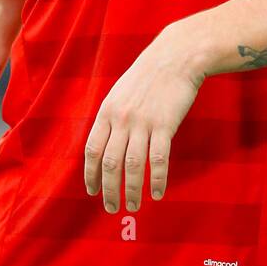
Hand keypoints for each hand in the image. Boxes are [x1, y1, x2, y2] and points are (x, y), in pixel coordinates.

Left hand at [84, 23, 205, 212]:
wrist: (175, 58)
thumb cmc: (147, 77)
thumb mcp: (119, 94)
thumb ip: (111, 118)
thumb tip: (104, 145)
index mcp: (107, 112)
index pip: (92, 151)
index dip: (91, 174)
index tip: (93, 191)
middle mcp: (121, 120)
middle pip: (110, 163)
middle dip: (109, 189)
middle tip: (112, 207)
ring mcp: (143, 123)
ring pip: (132, 166)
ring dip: (132, 190)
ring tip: (134, 206)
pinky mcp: (164, 125)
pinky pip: (158, 159)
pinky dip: (156, 179)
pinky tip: (157, 193)